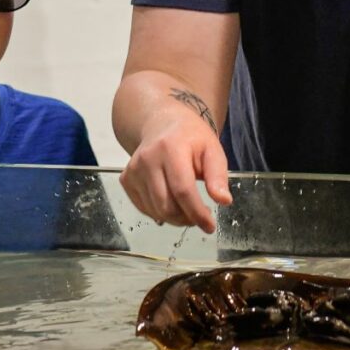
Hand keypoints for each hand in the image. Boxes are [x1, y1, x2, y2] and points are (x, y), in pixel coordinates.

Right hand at [119, 111, 232, 233]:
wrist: (162, 123)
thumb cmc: (191, 137)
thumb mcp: (212, 149)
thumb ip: (218, 175)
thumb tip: (224, 201)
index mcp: (171, 149)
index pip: (183, 190)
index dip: (197, 212)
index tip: (210, 226)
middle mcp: (147, 160)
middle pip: (166, 204)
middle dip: (186, 218)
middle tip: (200, 217)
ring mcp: (133, 170)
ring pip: (154, 210)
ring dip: (174, 218)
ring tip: (189, 209)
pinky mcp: (126, 179)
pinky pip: (143, 208)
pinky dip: (160, 213)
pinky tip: (172, 203)